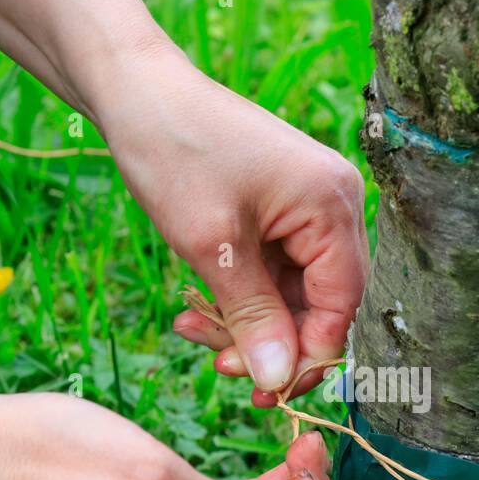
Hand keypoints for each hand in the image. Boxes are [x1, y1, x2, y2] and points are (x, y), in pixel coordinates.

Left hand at [99, 47, 367, 406]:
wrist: (136, 90)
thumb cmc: (175, 152)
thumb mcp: (211, 247)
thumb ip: (252, 316)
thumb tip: (278, 380)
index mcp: (333, 206)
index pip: (342, 304)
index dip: (307, 355)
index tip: (263, 389)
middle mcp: (335, 206)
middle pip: (321, 304)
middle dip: (271, 342)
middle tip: (219, 367)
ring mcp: (309, 208)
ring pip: (291, 296)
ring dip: (245, 323)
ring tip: (192, 329)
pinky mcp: (281, 212)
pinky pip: (272, 274)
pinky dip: (237, 297)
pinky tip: (195, 307)